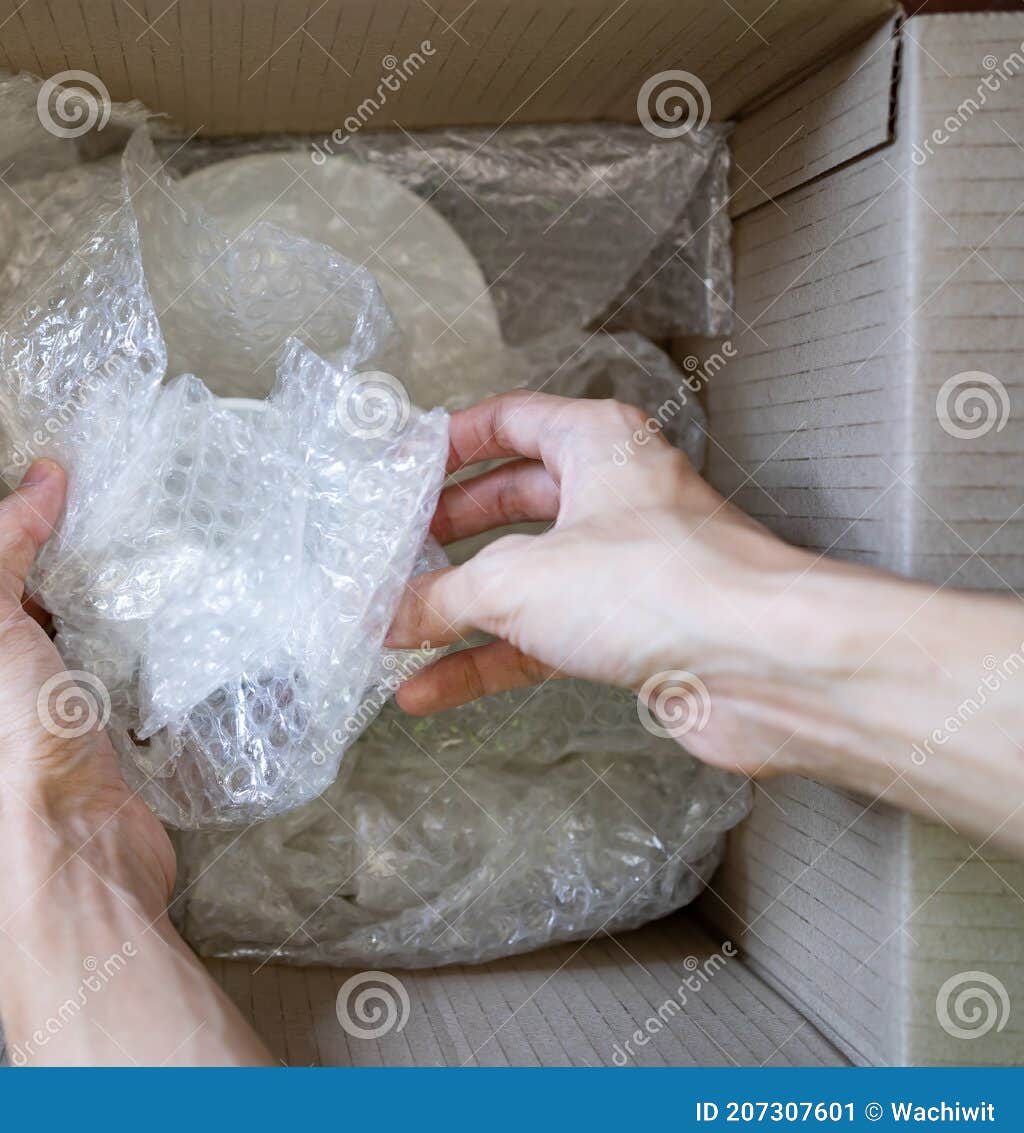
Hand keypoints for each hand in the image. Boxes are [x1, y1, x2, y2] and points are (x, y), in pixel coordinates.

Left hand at [0, 459, 172, 910]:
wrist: (80, 844)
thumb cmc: (21, 739)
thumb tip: (40, 479)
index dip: (31, 531)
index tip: (79, 491)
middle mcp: (16, 695)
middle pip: (52, 612)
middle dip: (88, 569)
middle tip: (137, 523)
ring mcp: (74, 725)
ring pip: (103, 647)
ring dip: (132, 612)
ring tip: (173, 566)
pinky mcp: (128, 748)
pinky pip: (146, 687)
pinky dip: (167, 659)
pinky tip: (193, 635)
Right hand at [386, 390, 819, 775]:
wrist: (763, 665)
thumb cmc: (670, 584)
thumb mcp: (518, 579)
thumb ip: (442, 596)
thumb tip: (390, 613)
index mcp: (597, 444)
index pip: (510, 421)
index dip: (451, 443)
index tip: (403, 470)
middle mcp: (615, 498)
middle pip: (512, 502)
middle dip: (448, 532)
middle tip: (397, 551)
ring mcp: (624, 569)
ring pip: (524, 580)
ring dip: (458, 609)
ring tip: (396, 628)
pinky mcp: (631, 635)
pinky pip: (540, 642)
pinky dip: (486, 663)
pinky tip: (432, 689)